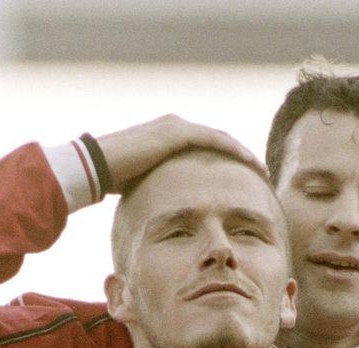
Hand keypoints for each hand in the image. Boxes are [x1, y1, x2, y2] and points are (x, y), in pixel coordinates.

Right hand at [92, 115, 261, 190]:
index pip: (203, 146)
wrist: (96, 167)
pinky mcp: (177, 132)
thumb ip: (157, 187)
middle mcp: (173, 126)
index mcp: (166, 136)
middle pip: (216, 140)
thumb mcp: (142, 183)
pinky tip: (251, 164)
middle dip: (239, 155)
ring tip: (262, 169)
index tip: (240, 177)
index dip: (224, 160)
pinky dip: (235, 151)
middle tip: (260, 171)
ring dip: (242, 153)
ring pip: (220, 138)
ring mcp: (176, 126)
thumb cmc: (112, 180)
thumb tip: (164, 210)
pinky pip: (215, 140)